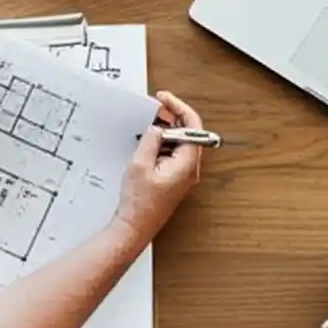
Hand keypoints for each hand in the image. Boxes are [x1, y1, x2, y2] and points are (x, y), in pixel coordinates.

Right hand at [114, 91, 204, 241]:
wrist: (135, 228)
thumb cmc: (139, 203)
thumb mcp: (140, 164)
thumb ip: (151, 140)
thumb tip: (155, 128)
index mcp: (187, 164)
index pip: (193, 127)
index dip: (179, 107)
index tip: (165, 99)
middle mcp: (189, 169)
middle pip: (188, 134)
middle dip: (172, 118)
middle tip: (156, 107)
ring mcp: (182, 175)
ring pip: (179, 144)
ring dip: (165, 132)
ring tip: (147, 124)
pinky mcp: (173, 180)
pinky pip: (171, 155)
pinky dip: (161, 145)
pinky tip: (146, 143)